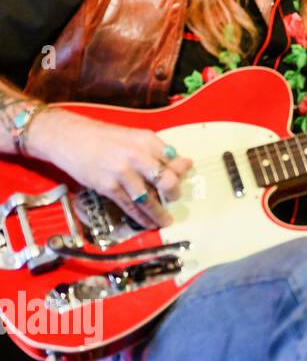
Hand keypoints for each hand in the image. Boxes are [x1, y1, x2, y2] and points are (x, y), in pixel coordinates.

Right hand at [23, 109, 192, 228]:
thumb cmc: (104, 138)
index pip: (174, 160)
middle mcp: (137, 156)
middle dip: (173, 193)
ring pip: (149, 199)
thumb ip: (156, 151)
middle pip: (166, 180)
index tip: (183, 178)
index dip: (181, 171)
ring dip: (159, 213)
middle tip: (173, 199)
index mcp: (147, 140)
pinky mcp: (107, 186)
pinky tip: (148, 223)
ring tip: (165, 221)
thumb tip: (182, 164)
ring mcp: (122, 172)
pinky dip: (141, 217)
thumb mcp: (133, 137)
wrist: (70, 138)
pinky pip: (130, 206)